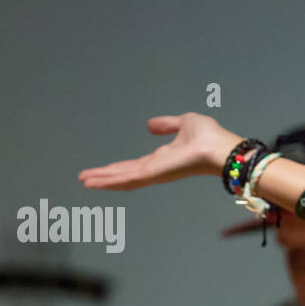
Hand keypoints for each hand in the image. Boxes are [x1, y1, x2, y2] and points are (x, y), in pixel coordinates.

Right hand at [78, 113, 243, 190]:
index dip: (118, 167)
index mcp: (163, 159)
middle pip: (125, 174)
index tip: (102, 169)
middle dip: (106, 176)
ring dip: (103, 180)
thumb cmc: (210, 137)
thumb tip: (150, 125)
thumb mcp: (184, 123)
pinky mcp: (154, 174)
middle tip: (85, 179)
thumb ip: (167, 125)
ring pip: (124, 179)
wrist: (220, 147)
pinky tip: (95, 182)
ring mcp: (155, 174)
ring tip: (84, 181)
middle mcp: (157, 169)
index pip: (135, 165)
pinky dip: (110, 181)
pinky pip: (128, 179)